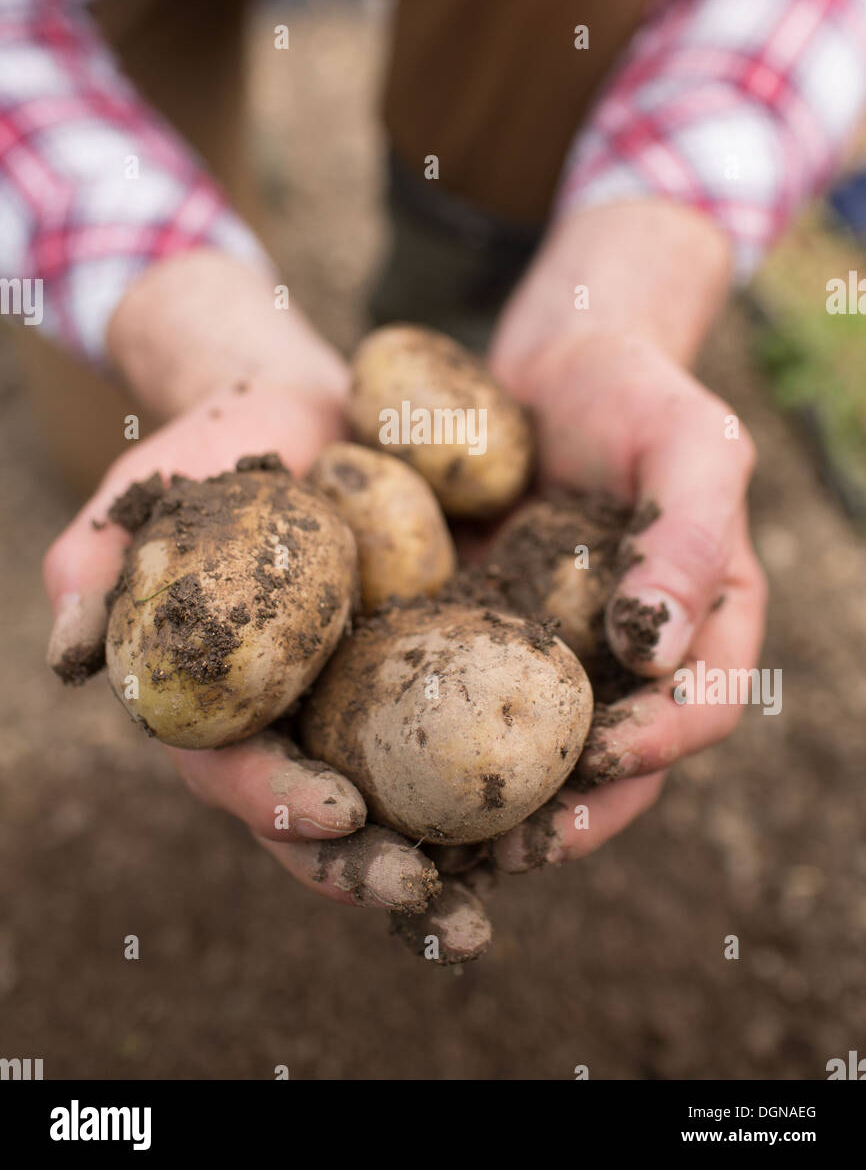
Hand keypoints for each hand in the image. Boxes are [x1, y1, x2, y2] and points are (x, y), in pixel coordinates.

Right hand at [42, 252, 489, 961]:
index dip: (277, 803)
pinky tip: (584, 783)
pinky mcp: (443, 669)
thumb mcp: (148, 494)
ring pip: (418, 796)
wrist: (311, 408)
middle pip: (336, 819)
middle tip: (436, 900)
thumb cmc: (216, 450)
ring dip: (469, 847)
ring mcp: (376, 704)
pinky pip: (483, 725)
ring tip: (526, 870)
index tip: (333, 812)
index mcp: (226, 705)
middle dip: (380, 868)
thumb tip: (64, 658)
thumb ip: (96, 569)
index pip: (239, 775)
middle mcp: (304, 723)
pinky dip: (525, 761)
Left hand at [485, 201, 766, 870]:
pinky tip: (386, 767)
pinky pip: (472, 704)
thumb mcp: (688, 442)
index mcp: (708, 623)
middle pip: (624, 765)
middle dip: (575, 814)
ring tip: (439, 842)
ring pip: (543, 754)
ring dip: (500, 809)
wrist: (551, 364)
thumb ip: (691, 534)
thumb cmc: (635, 392)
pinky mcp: (493, 642)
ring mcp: (563, 656)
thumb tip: (658, 649)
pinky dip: (438, 744)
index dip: (660, 748)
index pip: (704, 708)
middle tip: (512, 848)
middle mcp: (638, 659)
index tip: (604, 760)